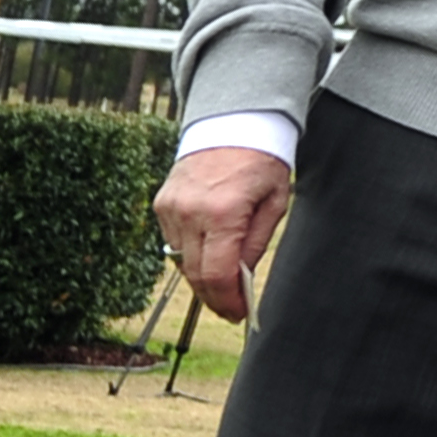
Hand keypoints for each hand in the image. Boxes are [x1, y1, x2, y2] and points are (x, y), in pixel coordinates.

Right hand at [155, 147, 292, 323]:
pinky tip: (208, 252)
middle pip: (195, 274)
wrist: (232, 123)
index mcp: (222, 213)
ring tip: (223, 282)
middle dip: (214, 297)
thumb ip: (256, 244)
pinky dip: (189, 254)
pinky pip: (172, 242)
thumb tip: (242, 280)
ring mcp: (170, 208)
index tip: (239, 314)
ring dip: (201, 277)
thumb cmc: (261, 161)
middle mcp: (189, 212)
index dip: (227, 302)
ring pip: (180, 262)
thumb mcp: (275, 203)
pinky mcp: (161, 203)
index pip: (217, 275)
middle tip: (232, 308)